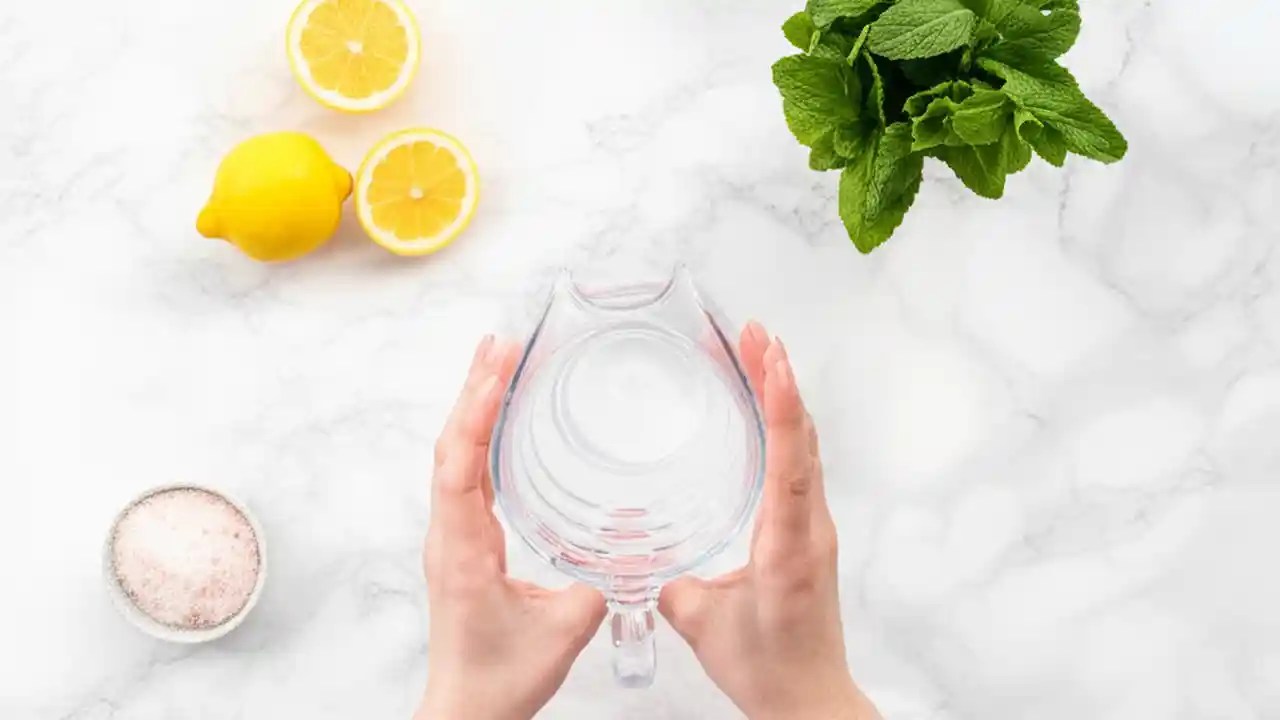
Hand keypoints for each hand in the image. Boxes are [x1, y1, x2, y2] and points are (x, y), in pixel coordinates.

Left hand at [417, 337, 607, 719]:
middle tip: (499, 344)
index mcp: (462, 550)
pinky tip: (497, 418)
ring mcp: (451, 537)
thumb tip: (629, 554)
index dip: (476, 415)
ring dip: (471, 407)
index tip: (496, 369)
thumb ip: (597, 589)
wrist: (466, 710)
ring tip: (495, 362)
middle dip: (473, 390)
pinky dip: (477, 436)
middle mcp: (448, 535)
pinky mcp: (462, 543)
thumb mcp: (562, 633)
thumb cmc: (499, 679)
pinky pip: (462, 476)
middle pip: (451, 447)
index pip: (460, 467)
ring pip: (453, 457)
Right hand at [659, 323, 880, 719]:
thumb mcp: (704, 627)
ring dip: (784, 396)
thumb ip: (671, 586)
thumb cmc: (769, 670)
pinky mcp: (808, 534)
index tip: (768, 353)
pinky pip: (800, 466)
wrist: (810, 701)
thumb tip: (638, 558)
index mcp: (787, 546)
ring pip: (805, 447)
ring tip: (758, 351)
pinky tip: (764, 411)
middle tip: (751, 331)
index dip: (780, 404)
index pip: (788, 461)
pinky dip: (784, 427)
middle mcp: (809, 527)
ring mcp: (814, 528)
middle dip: (779, 377)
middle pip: (802, 437)